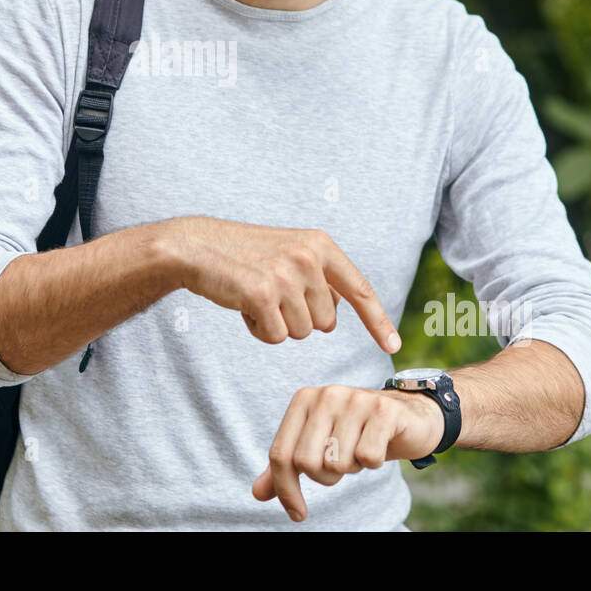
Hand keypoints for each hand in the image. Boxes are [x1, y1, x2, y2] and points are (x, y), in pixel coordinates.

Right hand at [161, 217, 401, 354]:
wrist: (197, 246)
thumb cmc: (244, 256)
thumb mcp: (289, 253)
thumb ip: (318, 278)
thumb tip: (334, 316)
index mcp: (320, 245)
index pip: (359, 289)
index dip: (378, 321)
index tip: (393, 345)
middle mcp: (308, 257)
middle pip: (325, 323)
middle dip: (299, 319)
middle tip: (271, 294)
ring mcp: (286, 274)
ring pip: (301, 333)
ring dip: (276, 325)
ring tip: (255, 297)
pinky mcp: (262, 293)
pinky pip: (275, 336)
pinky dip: (258, 330)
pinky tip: (243, 306)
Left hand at [251, 385, 444, 521]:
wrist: (407, 416)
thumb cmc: (355, 433)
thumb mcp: (318, 447)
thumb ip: (286, 467)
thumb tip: (257, 494)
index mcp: (304, 399)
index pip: (280, 454)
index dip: (286, 490)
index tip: (297, 513)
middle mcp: (327, 394)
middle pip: (307, 463)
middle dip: (325, 478)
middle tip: (342, 465)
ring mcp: (356, 399)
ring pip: (337, 463)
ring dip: (351, 468)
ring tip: (360, 450)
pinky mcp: (384, 410)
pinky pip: (367, 458)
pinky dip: (372, 463)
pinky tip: (378, 446)